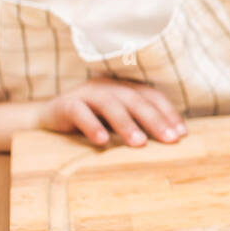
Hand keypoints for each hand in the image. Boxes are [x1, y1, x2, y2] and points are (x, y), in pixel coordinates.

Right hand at [39, 78, 186, 147]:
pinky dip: (91, 126)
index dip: (168, 113)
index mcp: (124, 88)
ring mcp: (86, 93)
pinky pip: (80, 112)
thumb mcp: (117, 122)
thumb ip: (139, 126)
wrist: (48, 118)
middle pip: (136, 100)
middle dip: (155, 120)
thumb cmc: (92, 122)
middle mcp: (108, 87)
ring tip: (140, 143)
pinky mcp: (65, 104)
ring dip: (127, 124)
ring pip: (110, 105)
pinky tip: (102, 142)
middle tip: (170, 140)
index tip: (182, 134)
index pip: (152, 96)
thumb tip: (170, 142)